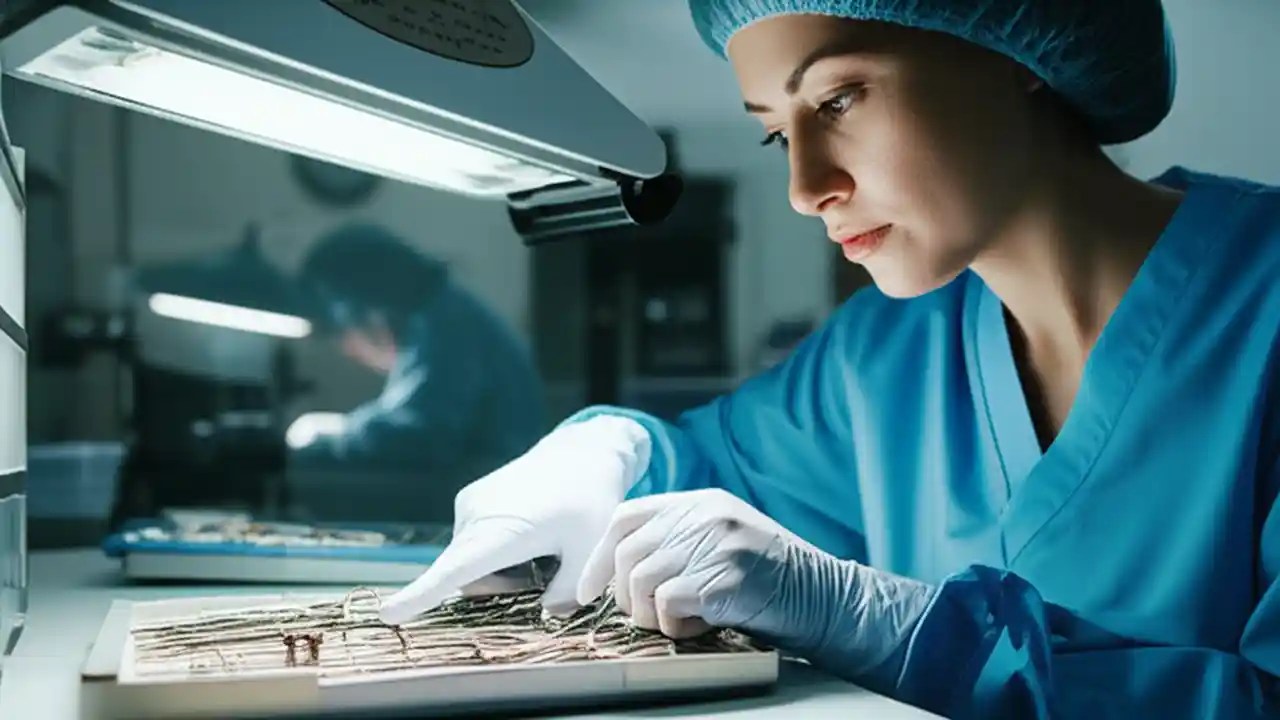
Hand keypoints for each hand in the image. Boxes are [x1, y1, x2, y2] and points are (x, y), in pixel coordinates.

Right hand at [378, 416, 650, 623]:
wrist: (580, 452)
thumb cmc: (588, 500)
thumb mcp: (590, 549)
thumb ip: (568, 590)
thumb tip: (547, 614)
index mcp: (503, 531)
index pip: (457, 571)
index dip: (422, 595)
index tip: (389, 612)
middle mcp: (475, 518)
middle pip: (471, 579)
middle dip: (502, 587)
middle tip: (547, 566)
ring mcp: (467, 507)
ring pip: (471, 562)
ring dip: (501, 568)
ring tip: (541, 544)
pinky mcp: (468, 500)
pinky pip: (473, 542)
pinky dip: (496, 549)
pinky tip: (530, 530)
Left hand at [576, 489, 934, 674]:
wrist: (824, 594)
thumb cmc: (769, 576)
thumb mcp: (721, 538)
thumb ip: (679, 538)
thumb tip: (621, 571)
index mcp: (699, 501)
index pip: (626, 517)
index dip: (599, 556)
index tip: (587, 590)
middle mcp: (704, 515)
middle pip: (629, 553)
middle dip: (625, 595)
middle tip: (645, 617)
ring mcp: (715, 544)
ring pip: (643, 582)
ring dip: (652, 614)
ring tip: (680, 621)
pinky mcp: (725, 577)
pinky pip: (670, 605)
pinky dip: (675, 625)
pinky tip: (699, 626)